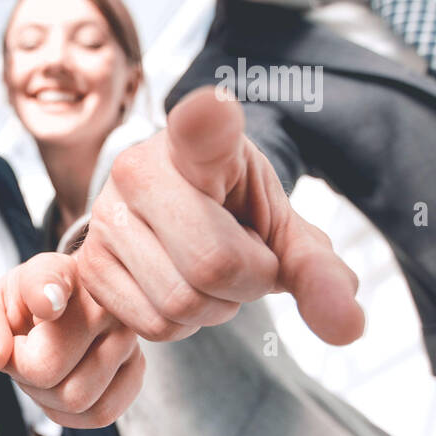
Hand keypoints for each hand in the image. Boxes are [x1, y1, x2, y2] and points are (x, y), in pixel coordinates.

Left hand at [0, 252, 143, 427]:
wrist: (64, 306)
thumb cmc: (24, 307)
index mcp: (55, 272)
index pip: (48, 281)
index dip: (45, 294)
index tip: (46, 305)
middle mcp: (99, 299)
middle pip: (48, 369)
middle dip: (22, 376)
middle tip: (24, 356)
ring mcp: (125, 332)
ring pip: (76, 398)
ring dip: (47, 398)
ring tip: (45, 368)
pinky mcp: (138, 366)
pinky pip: (101, 412)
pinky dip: (73, 414)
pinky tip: (65, 385)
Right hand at [79, 87, 364, 344]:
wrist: (167, 219)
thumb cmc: (232, 214)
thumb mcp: (282, 229)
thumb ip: (319, 273)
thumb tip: (349, 330)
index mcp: (200, 144)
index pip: (201, 128)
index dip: (208, 120)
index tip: (214, 106)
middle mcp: (138, 169)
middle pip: (213, 265)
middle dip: (247, 284)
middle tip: (243, 262)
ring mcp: (104, 215)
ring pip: (179, 303)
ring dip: (213, 310)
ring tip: (208, 277)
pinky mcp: (87, 263)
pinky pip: (151, 326)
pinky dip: (181, 326)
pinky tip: (177, 291)